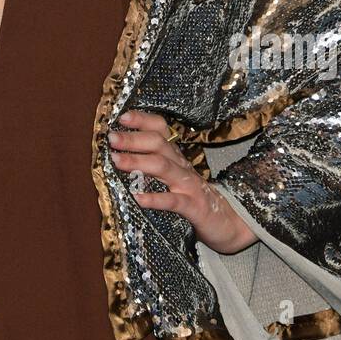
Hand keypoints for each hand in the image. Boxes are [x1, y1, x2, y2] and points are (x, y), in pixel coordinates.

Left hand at [108, 109, 257, 253]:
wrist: (229, 222)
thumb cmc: (193, 196)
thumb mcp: (174, 175)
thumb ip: (153, 162)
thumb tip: (121, 152)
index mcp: (175, 156)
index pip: (160, 129)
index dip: (142, 120)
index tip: (122, 117)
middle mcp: (181, 165)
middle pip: (157, 143)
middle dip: (133, 139)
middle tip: (111, 138)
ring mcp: (188, 185)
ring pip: (162, 167)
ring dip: (138, 161)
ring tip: (117, 160)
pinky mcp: (193, 206)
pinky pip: (173, 201)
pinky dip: (155, 198)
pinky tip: (138, 198)